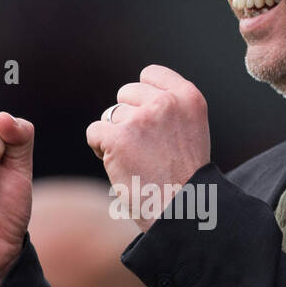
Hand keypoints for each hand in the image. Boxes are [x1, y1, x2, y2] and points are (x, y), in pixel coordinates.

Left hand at [86, 65, 210, 232]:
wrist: (182, 212)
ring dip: (115, 136)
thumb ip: (170, 110)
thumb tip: (135, 99)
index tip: (148, 120)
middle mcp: (166, 103)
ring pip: (110, 115)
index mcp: (189, 98)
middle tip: (143, 148)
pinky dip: (100, 149)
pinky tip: (118, 165)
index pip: (150, 74)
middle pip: (127, 93)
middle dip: (128, 117)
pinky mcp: (118, 138)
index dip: (142, 97)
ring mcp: (141, 119)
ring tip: (135, 161)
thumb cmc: (185, 180)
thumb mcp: (191, 132)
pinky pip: (94, 132)